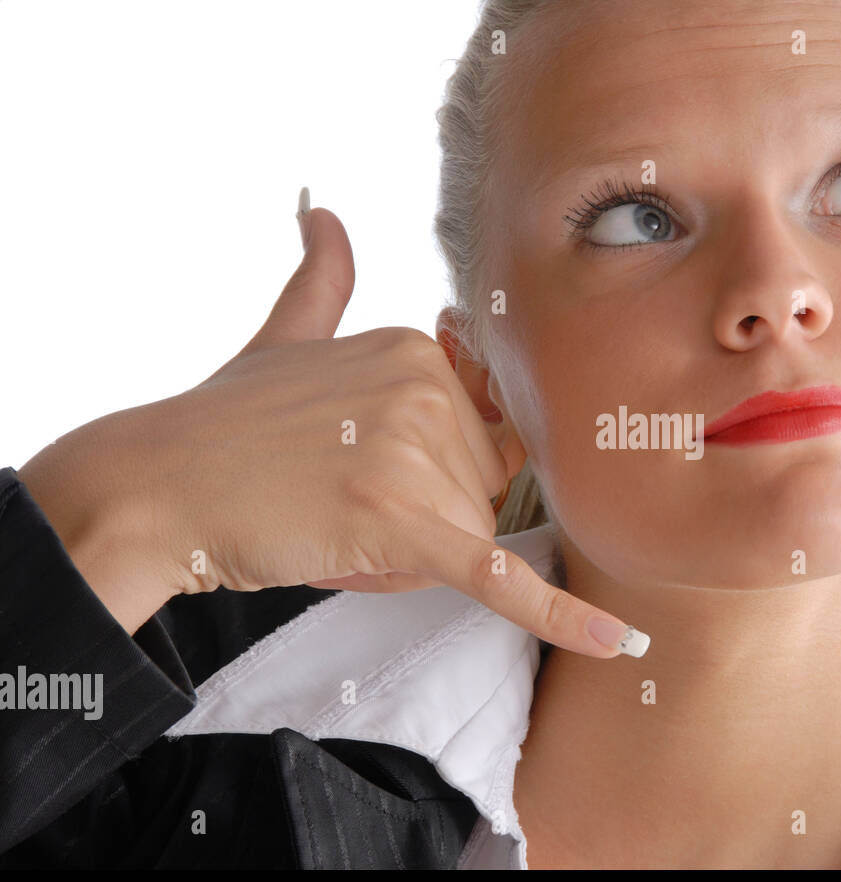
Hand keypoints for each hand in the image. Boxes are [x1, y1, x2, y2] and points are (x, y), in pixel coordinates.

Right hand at [24, 194, 642, 657]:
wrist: (155, 487)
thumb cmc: (221, 423)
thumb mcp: (285, 338)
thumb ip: (320, 279)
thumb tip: (321, 211)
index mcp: (420, 350)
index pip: (479, 439)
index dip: (426, 474)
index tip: (357, 468)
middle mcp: (430, 391)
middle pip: (478, 492)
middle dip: (423, 519)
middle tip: (334, 505)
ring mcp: (418, 455)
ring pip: (468, 543)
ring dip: (407, 560)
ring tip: (328, 527)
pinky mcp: (407, 525)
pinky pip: (498, 578)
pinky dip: (556, 616)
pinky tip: (616, 642)